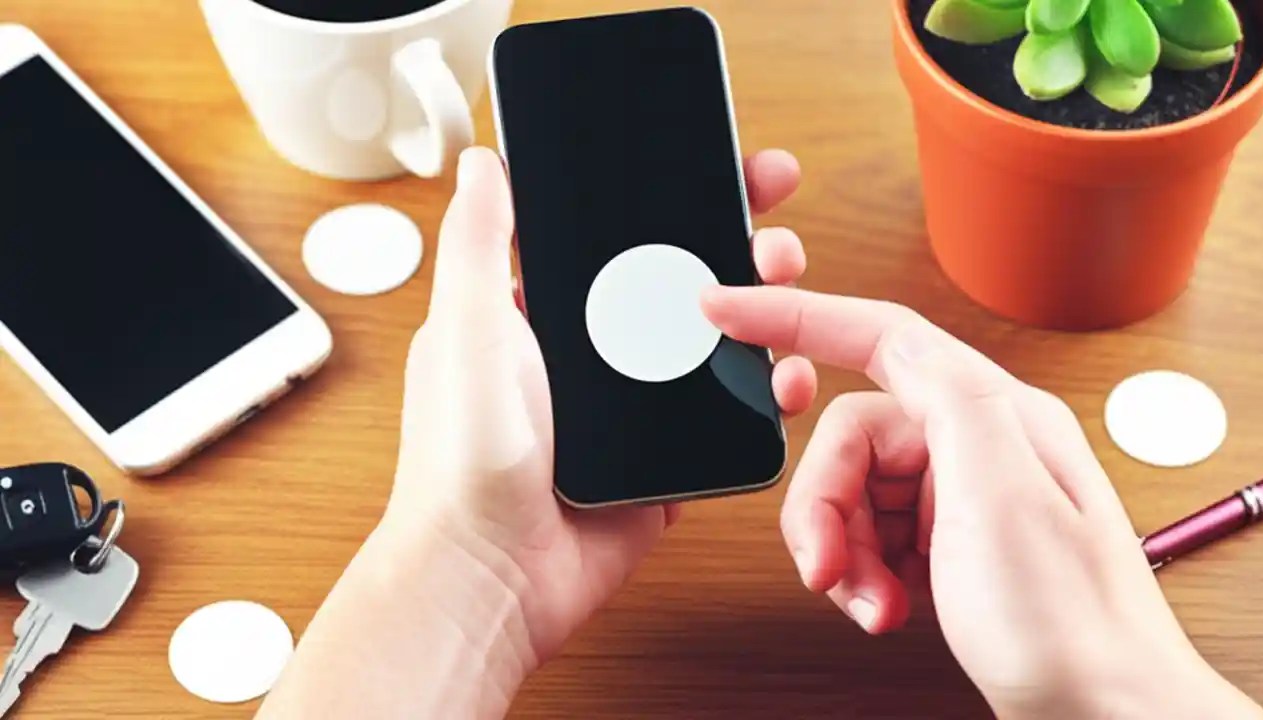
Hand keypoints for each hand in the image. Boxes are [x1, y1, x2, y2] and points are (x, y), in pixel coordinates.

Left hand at [388, 147, 814, 671]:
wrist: (492, 578)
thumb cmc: (460, 462)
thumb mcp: (466, 329)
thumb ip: (480, 242)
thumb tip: (483, 163)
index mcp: (538, 316)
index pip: (615, 240)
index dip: (668, 200)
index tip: (718, 170)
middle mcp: (587, 359)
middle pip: (675, 286)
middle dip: (731, 249)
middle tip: (773, 231)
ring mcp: (629, 413)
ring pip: (709, 347)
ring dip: (758, 313)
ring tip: (790, 288)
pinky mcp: (662, 464)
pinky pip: (723, 419)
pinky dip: (761, 395)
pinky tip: (785, 375)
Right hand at [701, 288, 1262, 718]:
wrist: (1104, 717)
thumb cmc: (1069, 624)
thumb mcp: (1004, 495)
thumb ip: (952, 399)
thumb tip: (901, 340)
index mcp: (992, 414)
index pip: (880, 337)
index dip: (795, 316)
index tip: (728, 311)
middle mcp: (974, 446)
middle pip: (850, 438)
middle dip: (825, 507)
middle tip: (828, 567)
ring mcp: (960, 498)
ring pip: (851, 494)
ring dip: (843, 553)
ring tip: (871, 602)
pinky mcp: (946, 545)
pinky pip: (868, 538)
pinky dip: (860, 576)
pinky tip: (886, 608)